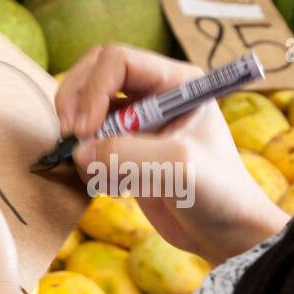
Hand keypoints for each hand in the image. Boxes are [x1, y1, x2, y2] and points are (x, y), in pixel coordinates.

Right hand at [57, 44, 286, 263]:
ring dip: (79, 140)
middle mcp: (154, 94)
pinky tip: (113, 185)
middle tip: (70, 136)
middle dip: (75, 103)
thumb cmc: (217, 193)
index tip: (84, 131)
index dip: (93, 91)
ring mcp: (136, 122)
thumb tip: (79, 150)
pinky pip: (87, 143)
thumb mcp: (178, 167)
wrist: (223, 231)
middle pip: (92, 74)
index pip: (117, 62)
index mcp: (176, 82)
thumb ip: (127, 153)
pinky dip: (86, 164)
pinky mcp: (124, 149)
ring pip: (85, 109)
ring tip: (100, 172)